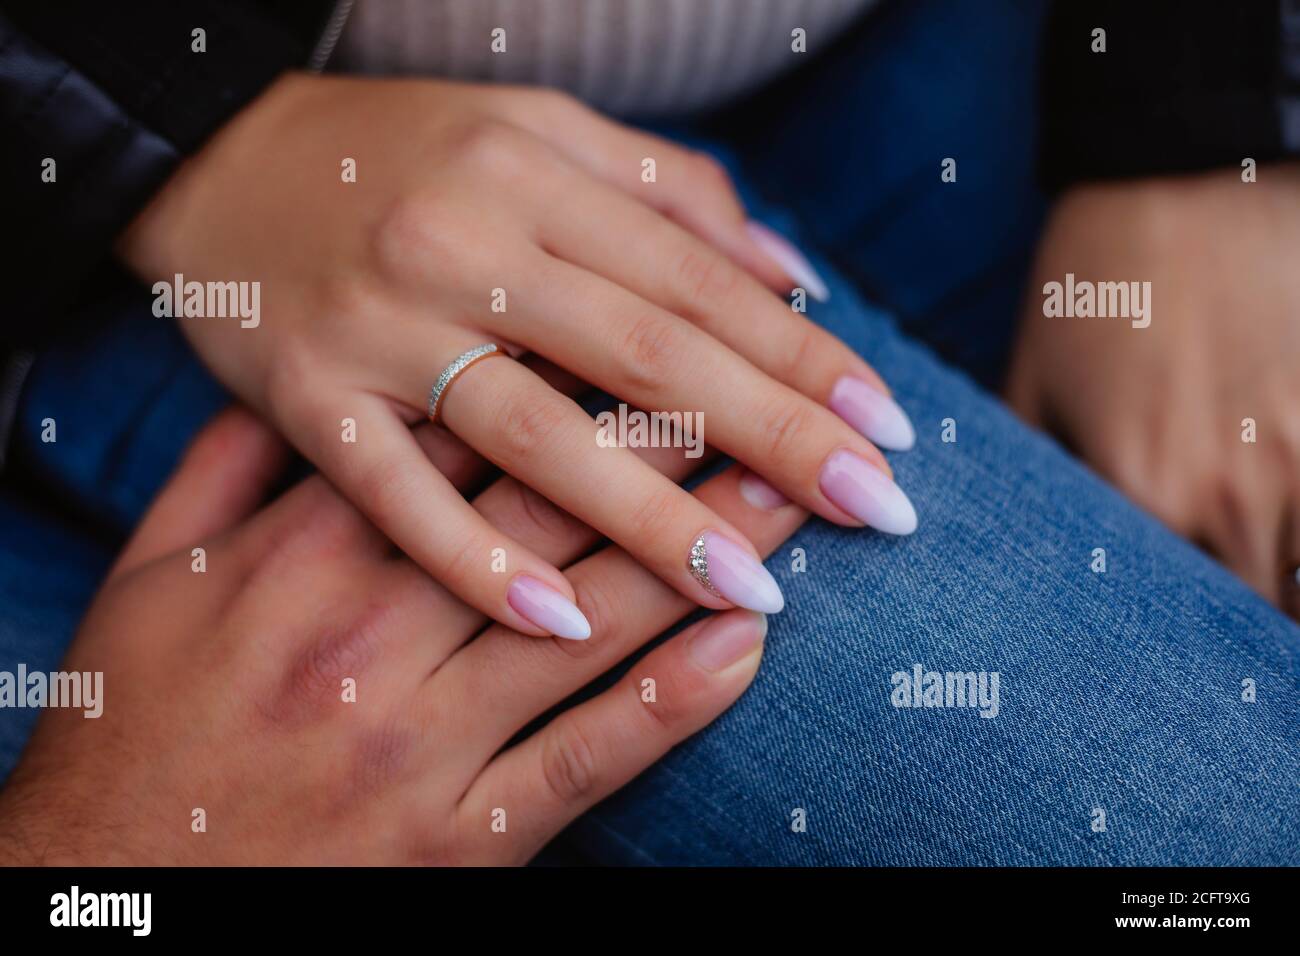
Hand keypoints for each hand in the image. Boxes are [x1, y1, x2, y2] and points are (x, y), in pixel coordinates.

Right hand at [0, 408, 806, 863]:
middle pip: (558, 500)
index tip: (677, 331)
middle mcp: (376, 621)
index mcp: (310, 544)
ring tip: (795, 497)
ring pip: (595, 612)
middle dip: (686, 439)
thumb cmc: (140, 722)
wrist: (114, 886)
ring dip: (705, 545)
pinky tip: (746, 645)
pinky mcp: (462, 831)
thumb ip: (231, 467)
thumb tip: (300, 379)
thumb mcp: (153, 573)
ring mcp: (426, 729)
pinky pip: (587, 754)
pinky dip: (675, 699)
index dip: (588, 373)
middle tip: (785, 397)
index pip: (476, 425)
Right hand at [115, 73, 917, 641]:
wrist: (215, 158)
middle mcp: (462, 246)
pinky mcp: (304, 396)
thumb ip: (665, 195)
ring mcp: (379, 327)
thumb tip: (788, 272)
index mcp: (532, 173)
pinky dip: (470, 558)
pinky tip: (561, 619)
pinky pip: (394, 491)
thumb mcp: (534, 132)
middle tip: (873, 510)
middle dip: (772, 437)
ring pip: (536, 434)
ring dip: (652, 518)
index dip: (801, 355)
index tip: (888, 426)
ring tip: (758, 584)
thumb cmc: (401, 153)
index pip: (697, 280)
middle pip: (645, 355)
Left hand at [1007, 169, 1299, 614]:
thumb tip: (1014, 534)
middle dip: (1228, 627)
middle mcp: (1227, 491)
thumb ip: (1029, 474)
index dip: (1161, 639)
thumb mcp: (1031, 381)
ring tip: (1254, 592)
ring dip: (1280, 591)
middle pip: (1246, 609)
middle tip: (1211, 634)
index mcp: (1138, 491)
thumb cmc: (1092, 280)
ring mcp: (1298, 456)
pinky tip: (1286, 542)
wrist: (1182, 175)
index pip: (1158, 611)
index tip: (1159, 652)